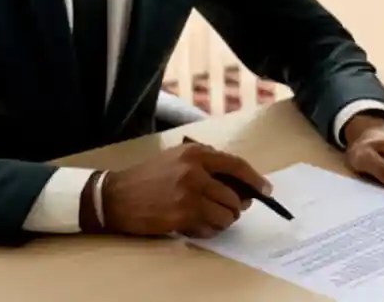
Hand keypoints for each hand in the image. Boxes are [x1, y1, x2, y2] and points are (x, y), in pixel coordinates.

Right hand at [101, 139, 270, 237]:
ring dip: (224, 220)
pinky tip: (198, 225)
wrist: (116, 196)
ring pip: (226, 214)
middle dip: (237, 206)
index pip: (236, 165)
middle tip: (231, 210)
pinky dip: (210, 230)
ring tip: (212, 218)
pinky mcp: (181, 216)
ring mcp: (189, 195)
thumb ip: (206, 164)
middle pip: (234, 195)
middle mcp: (195, 172)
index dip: (255, 180)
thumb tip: (238, 182)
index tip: (266, 190)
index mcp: (196, 154)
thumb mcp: (177, 158)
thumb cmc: (148, 177)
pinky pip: (210, 228)